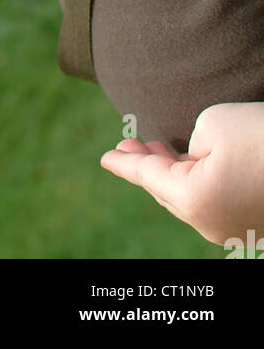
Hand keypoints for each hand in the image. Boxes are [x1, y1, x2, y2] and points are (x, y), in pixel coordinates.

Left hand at [100, 102, 263, 245]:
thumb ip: (189, 148)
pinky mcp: (257, 223)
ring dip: (173, 173)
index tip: (105, 158)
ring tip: (158, 149)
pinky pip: (216, 201)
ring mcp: (237, 229)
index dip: (125, 164)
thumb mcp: (212, 125)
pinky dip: (199, 182)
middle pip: (168, 193)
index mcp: (194, 202)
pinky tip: (193, 164)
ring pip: (193, 199)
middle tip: (129, 147)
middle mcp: (213, 225)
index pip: (149, 177)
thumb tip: (194, 162)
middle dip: (148, 167)